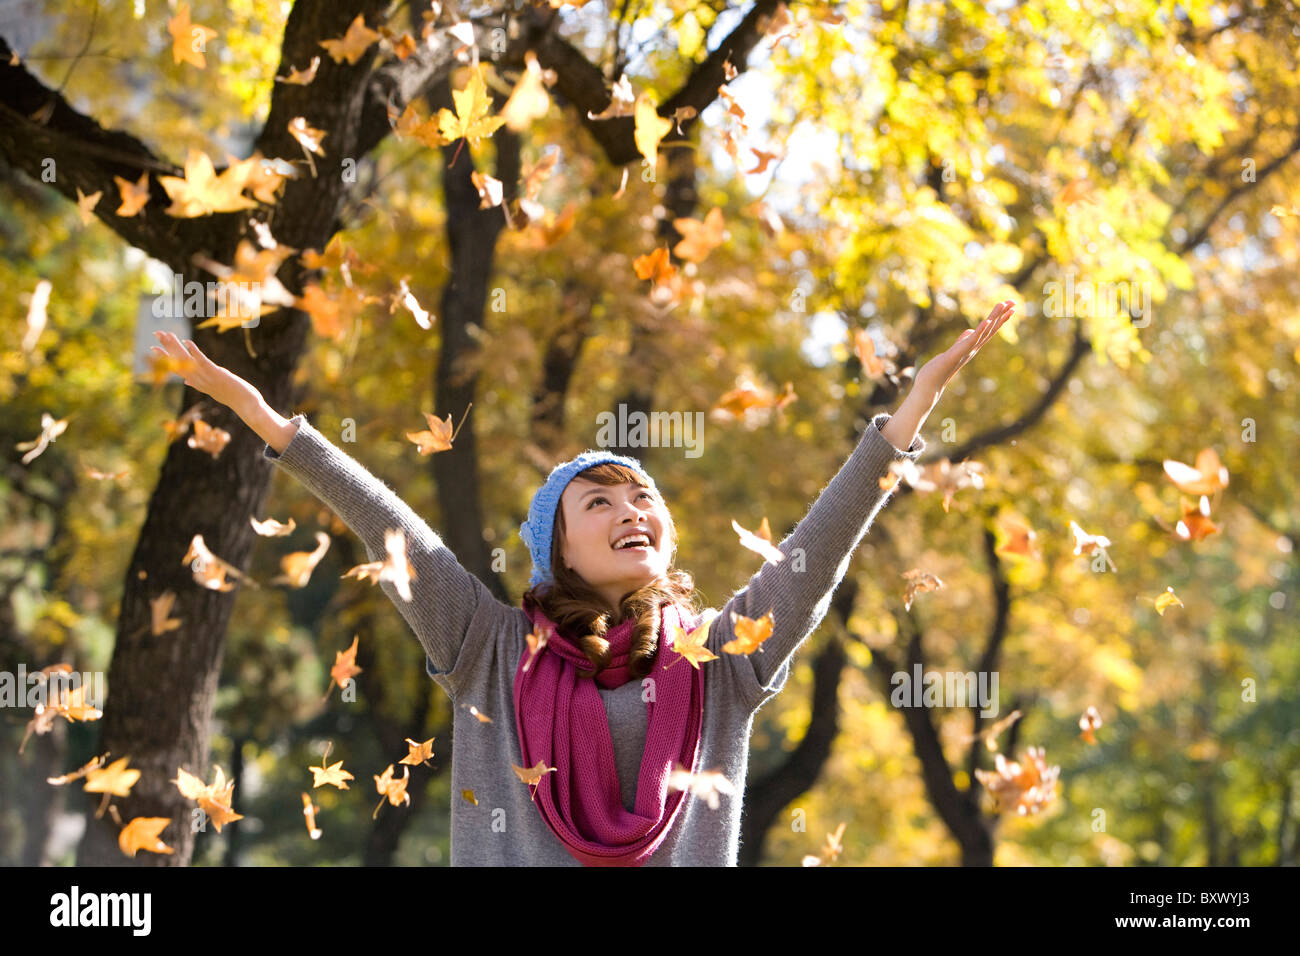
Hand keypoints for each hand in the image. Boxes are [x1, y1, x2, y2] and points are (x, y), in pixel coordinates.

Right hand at [150, 330, 262, 414]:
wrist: (246, 405)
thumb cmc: (231, 396)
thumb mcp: (212, 390)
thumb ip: (198, 384)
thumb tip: (187, 381)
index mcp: (196, 382)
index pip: (176, 369)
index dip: (164, 358)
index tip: (153, 348)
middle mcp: (198, 380)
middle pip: (178, 361)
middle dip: (166, 346)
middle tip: (156, 333)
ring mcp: (206, 377)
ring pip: (186, 360)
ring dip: (176, 346)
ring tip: (167, 334)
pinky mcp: (216, 373)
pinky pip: (202, 361)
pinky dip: (194, 351)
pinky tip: (188, 342)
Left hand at [877, 301, 1014, 452]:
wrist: (931, 383)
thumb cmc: (941, 368)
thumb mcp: (954, 349)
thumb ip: (963, 340)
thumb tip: (970, 331)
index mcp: (973, 346)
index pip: (990, 330)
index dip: (1000, 319)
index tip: (1011, 308)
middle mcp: (973, 348)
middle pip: (991, 329)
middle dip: (1002, 315)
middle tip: (1015, 301)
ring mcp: (967, 350)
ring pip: (984, 332)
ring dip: (994, 318)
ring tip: (1002, 304)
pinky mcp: (958, 352)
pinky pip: (971, 340)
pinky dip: (980, 330)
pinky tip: (987, 321)